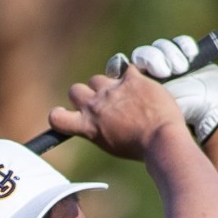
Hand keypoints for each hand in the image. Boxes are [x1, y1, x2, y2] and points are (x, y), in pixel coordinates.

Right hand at [47, 69, 186, 161]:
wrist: (162, 139)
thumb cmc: (139, 148)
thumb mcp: (110, 145)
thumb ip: (98, 129)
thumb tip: (97, 124)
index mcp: (87, 126)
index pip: (56, 117)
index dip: (59, 114)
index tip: (71, 115)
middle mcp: (95, 105)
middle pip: (75, 90)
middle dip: (86, 95)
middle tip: (102, 104)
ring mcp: (112, 90)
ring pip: (97, 79)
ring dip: (106, 85)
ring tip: (123, 96)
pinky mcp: (131, 79)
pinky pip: (125, 69)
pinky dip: (131, 77)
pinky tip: (141, 87)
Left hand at [121, 35, 217, 143]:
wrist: (210, 112)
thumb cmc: (180, 115)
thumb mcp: (155, 108)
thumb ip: (136, 98)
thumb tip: (121, 91)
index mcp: (141, 83)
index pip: (131, 65)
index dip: (138, 62)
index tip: (144, 70)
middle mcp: (153, 70)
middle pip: (145, 52)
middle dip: (154, 58)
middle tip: (165, 72)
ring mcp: (170, 61)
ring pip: (162, 46)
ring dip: (170, 54)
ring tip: (181, 69)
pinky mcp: (187, 55)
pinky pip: (180, 42)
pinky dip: (184, 46)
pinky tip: (190, 55)